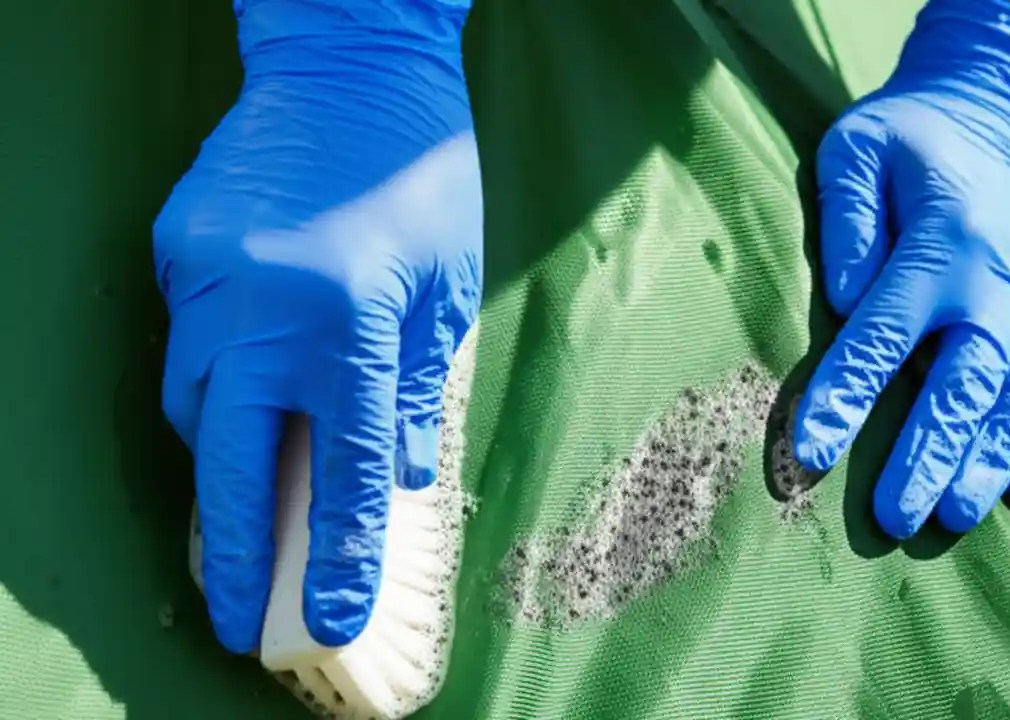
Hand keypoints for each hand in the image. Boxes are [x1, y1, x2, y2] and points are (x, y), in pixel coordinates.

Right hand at [152, 1, 479, 653]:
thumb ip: (416, 387)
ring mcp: (207, 277)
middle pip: (232, 460)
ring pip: (193, 404)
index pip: (341, 470)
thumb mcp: (447, 287)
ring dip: (222, 456)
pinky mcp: (176, 248)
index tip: (326, 617)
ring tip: (253, 491)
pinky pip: (187, 340)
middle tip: (238, 613)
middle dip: (234, 549)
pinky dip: (216, 375)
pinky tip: (250, 376)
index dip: (335, 554)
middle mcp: (266, 309)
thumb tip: (396, 473)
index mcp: (352, 322)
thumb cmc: (422, 174)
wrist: (349, 64)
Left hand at [793, 0, 1009, 539]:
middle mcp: (998, 283)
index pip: (883, 336)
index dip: (845, 398)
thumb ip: (848, 219)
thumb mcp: (857, 150)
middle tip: (896, 518)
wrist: (999, 112)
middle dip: (929, 455)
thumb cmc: (908, 138)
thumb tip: (843, 297)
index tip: (810, 455)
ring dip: (987, 462)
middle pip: (963, 384)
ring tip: (956, 518)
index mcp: (944, 243)